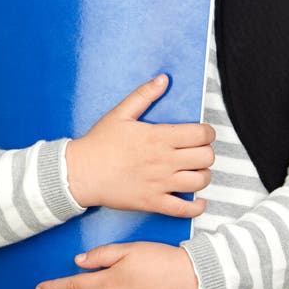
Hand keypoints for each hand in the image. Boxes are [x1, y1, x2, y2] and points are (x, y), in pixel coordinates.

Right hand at [65, 74, 214, 216]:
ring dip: (203, 175)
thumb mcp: (120, 113)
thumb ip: (144, 95)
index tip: (204, 133)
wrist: (81, 173)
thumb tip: (163, 79)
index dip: (208, 133)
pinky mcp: (153, 203)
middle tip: (198, 151)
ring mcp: (160, 184)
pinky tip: (198, 200)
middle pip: (205, 158)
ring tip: (196, 170)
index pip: (200, 135)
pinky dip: (196, 207)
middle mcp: (163, 161)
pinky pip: (183, 209)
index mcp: (158, 137)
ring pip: (199, 182)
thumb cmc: (99, 143)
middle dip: (207, 152)